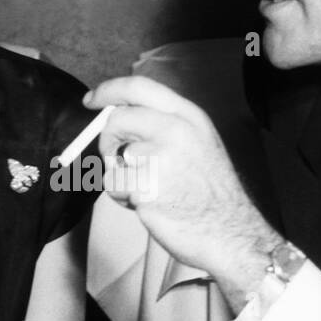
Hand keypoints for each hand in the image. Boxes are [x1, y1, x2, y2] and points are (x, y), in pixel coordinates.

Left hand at [85, 75, 279, 308]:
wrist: (229, 232)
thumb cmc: (211, 194)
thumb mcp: (199, 143)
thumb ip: (164, 124)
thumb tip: (121, 116)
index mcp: (189, 117)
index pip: (139, 88)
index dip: (109, 90)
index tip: (92, 99)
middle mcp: (176, 131)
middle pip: (118, 120)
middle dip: (108, 141)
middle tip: (119, 160)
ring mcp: (161, 158)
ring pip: (113, 157)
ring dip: (121, 177)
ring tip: (149, 190)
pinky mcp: (146, 186)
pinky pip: (113, 185)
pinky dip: (122, 198)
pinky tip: (147, 203)